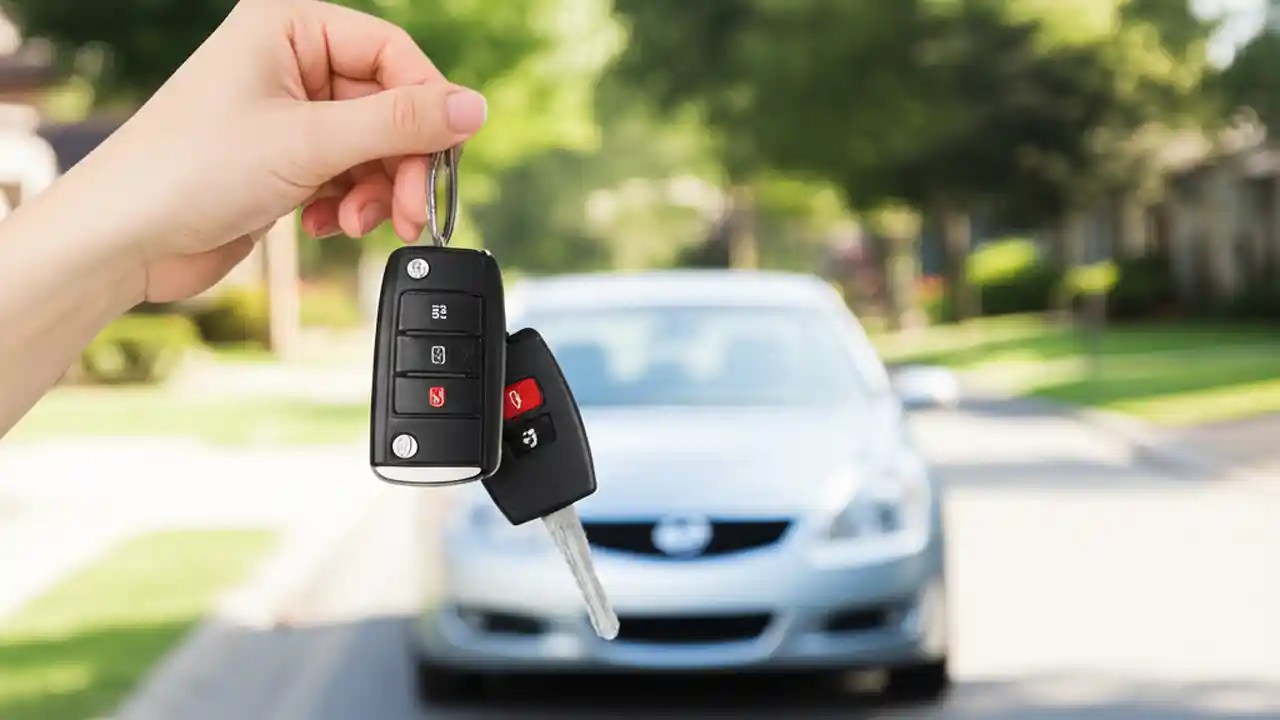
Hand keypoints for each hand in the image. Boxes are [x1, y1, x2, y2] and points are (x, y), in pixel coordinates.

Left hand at [64, 0, 486, 302]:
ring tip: (355, 222)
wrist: (123, 239)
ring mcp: (288, 115)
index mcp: (288, 27)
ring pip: (373, 147)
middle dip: (402, 163)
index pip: (392, 52)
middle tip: (411, 210)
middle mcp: (289, 63)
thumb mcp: (310, 142)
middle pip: (389, 105)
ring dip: (375, 191)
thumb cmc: (189, 171)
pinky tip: (323, 223)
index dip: (428, 104)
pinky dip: (348, 203)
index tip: (449, 152)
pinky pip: (347, 175)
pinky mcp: (285, 160)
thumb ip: (399, 123)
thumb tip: (472, 107)